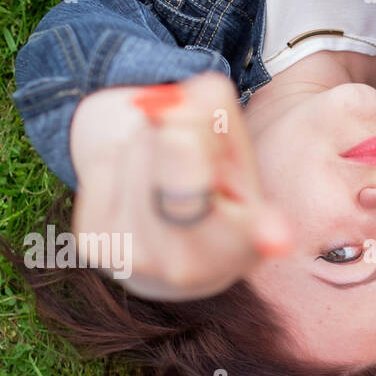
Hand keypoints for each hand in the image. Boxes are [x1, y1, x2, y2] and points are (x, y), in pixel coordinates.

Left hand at [69, 72, 291, 300]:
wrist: (170, 235)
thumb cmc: (215, 184)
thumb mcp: (232, 149)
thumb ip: (215, 111)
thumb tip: (165, 110)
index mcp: (246, 245)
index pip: (256, 233)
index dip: (267, 233)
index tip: (277, 239)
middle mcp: (195, 266)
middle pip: (179, 150)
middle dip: (184, 131)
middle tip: (196, 155)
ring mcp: (140, 260)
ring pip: (137, 151)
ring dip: (148, 146)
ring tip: (166, 176)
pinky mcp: (98, 244)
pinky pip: (102, 164)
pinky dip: (116, 163)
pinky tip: (136, 189)